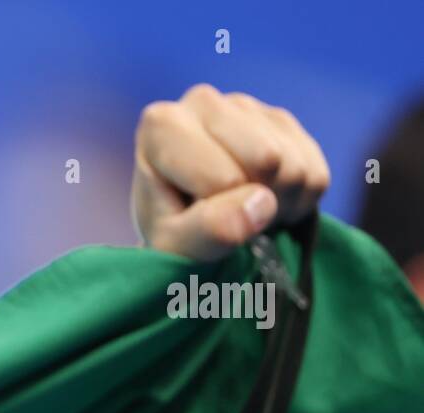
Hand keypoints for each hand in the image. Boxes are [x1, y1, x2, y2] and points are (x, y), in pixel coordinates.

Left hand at [132, 84, 330, 260]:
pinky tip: (261, 200)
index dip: (217, 212)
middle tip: (224, 216)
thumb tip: (260, 204)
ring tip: (239, 209)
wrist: (190, 226)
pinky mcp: (281, 122)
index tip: (193, 216)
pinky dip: (295, 203)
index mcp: (162, 125)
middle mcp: (203, 102)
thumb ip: (208, 230)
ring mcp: (246, 107)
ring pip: (294, 168)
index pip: (221, 178)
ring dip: (277, 205)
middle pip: (266, 160)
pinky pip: (315, 175)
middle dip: (254, 202)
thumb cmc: (172, 233)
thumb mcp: (176, 246)